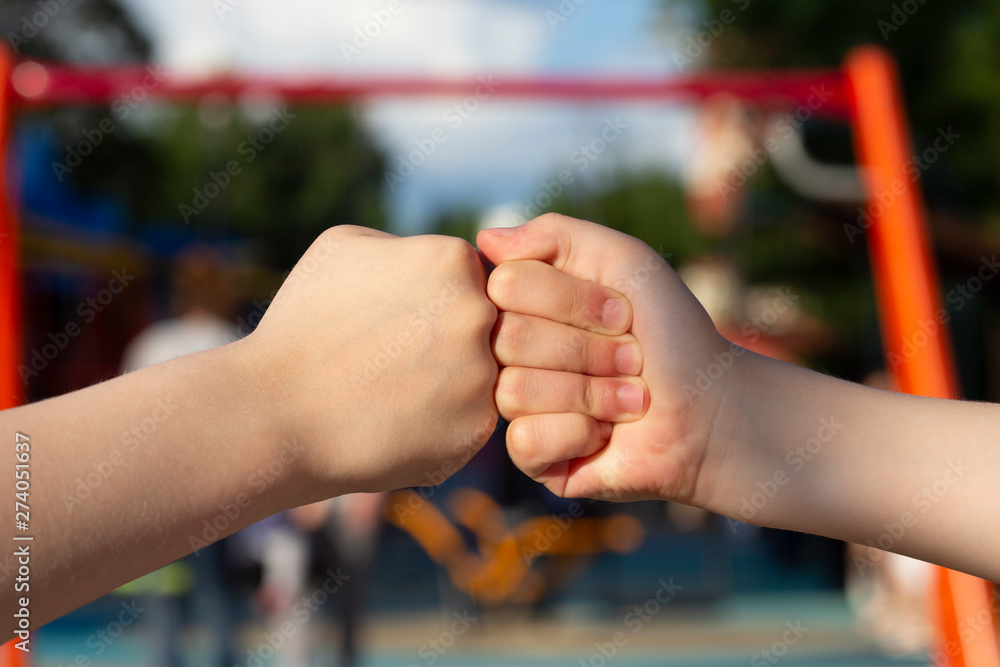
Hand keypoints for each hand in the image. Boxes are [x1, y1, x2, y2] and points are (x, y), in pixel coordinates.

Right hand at [246, 226, 498, 498]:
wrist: (275, 414)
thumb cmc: (301, 325)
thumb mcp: (344, 247)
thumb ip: (405, 246)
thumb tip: (439, 257)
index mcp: (454, 260)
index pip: (474, 275)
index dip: (436, 298)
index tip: (400, 319)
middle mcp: (480, 312)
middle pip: (486, 322)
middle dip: (451, 339)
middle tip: (399, 359)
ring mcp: (484, 374)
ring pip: (484, 372)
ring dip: (451, 381)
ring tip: (394, 392)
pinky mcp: (476, 429)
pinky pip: (471, 419)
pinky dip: (441, 423)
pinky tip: (397, 422)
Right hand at [478, 214, 736, 504]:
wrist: (712, 409)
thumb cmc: (671, 332)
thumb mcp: (625, 261)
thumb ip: (556, 235)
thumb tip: (482, 239)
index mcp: (526, 302)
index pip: (505, 285)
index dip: (571, 300)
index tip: (622, 311)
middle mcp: (512, 351)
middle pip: (509, 338)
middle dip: (587, 349)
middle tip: (632, 358)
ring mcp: (519, 405)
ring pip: (514, 391)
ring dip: (592, 393)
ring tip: (630, 398)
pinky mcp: (533, 456)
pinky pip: (524, 441)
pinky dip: (578, 434)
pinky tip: (604, 435)